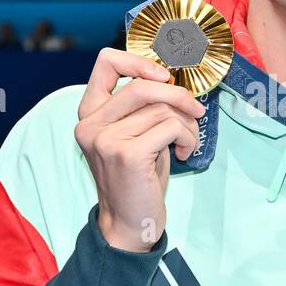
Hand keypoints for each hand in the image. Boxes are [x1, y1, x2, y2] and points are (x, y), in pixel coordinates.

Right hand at [75, 48, 205, 251]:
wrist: (130, 224)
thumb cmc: (138, 178)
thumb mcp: (135, 135)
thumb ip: (142, 107)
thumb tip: (174, 80)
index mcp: (89, 113)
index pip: (106, 63)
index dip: (139, 62)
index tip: (164, 77)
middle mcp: (91, 124)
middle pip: (142, 85)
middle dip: (178, 95)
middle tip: (195, 111)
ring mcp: (106, 139)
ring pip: (162, 108)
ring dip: (187, 123)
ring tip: (187, 142)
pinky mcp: (127, 154)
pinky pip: (171, 127)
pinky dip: (187, 137)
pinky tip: (182, 154)